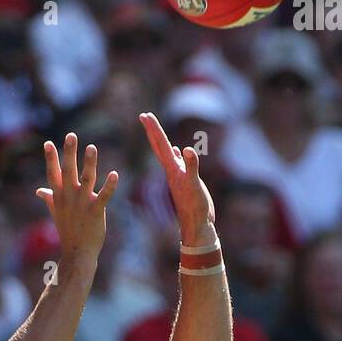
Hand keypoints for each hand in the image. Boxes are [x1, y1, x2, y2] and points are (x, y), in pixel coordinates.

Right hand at [35, 133, 117, 260]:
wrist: (78, 253)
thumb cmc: (68, 231)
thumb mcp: (56, 212)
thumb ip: (49, 198)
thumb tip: (39, 190)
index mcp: (59, 196)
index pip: (53, 174)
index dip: (51, 158)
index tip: (48, 143)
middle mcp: (69, 197)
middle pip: (68, 171)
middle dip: (69, 153)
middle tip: (71, 135)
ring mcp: (82, 204)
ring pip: (86, 179)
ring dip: (89, 163)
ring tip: (92, 147)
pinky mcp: (96, 211)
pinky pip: (104, 196)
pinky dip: (110, 186)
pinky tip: (115, 174)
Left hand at [139, 111, 214, 241]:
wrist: (197, 226)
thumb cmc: (196, 208)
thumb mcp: (195, 185)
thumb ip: (191, 167)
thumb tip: (185, 149)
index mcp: (172, 169)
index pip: (161, 144)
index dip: (154, 129)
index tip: (145, 114)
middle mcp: (172, 171)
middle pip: (159, 146)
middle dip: (152, 130)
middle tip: (144, 116)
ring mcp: (178, 176)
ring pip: (167, 154)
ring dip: (161, 141)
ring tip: (156, 131)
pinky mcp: (185, 182)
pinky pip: (178, 163)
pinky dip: (176, 154)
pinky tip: (176, 151)